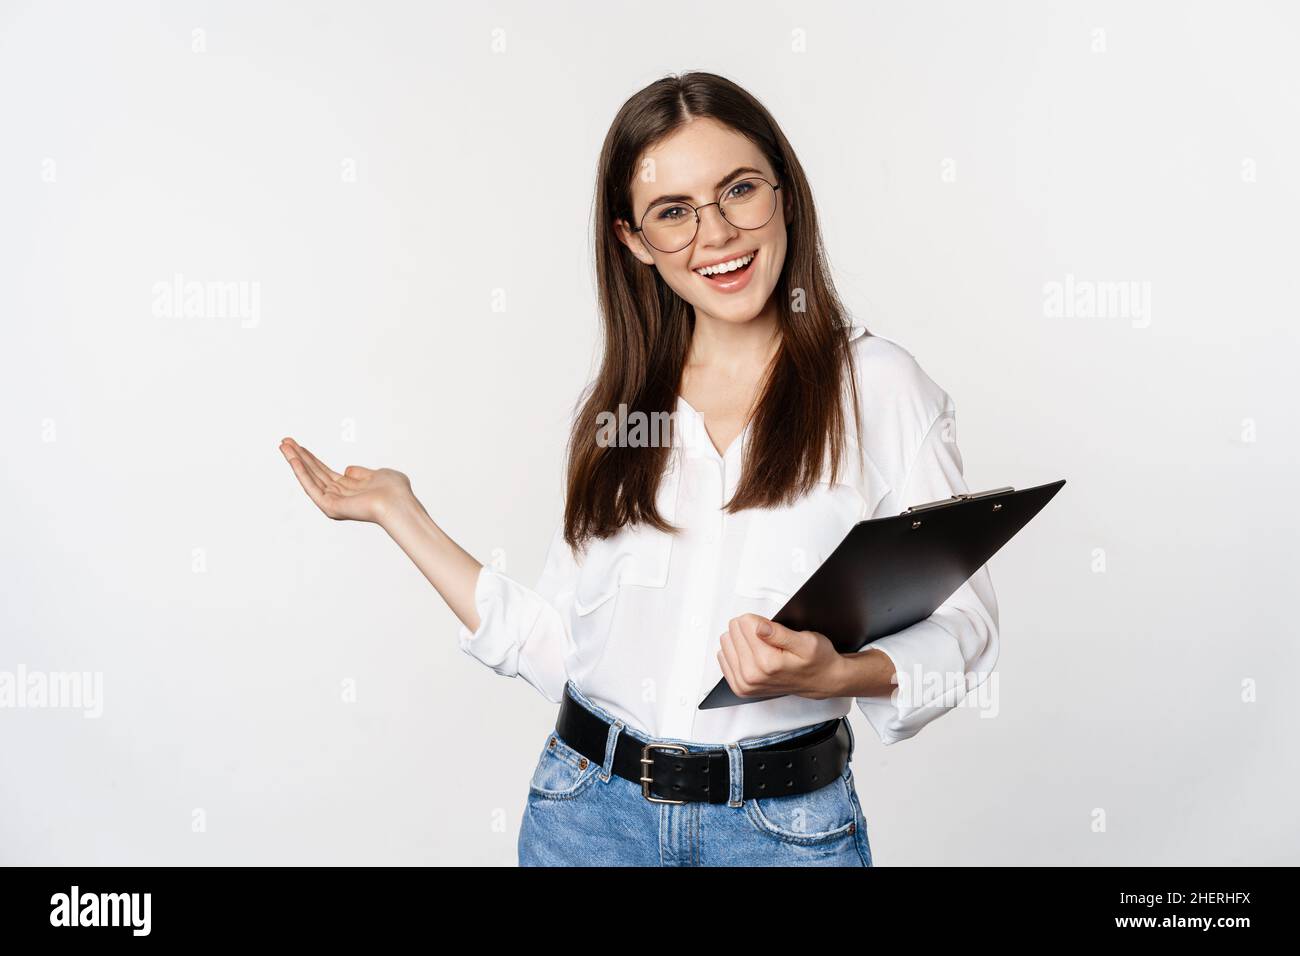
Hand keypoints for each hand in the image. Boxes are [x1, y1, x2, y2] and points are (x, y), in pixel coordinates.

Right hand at [279, 436, 413, 524]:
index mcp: (349, 489)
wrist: (398, 503)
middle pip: (313, 473)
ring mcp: (333, 502)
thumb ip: (362, 472)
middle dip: (298, 456)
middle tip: (284, 441)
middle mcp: (339, 496)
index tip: (298, 445)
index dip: (311, 458)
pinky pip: (312, 488)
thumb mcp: (378, 474)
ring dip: (295, 461)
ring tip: (284, 446)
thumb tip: (347, 469)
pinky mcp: (330, 506)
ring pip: (309, 478)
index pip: (324, 471)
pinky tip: (294, 460)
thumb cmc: (396, 491)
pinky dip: (301, 473)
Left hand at [716, 613, 847, 700]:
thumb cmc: (815, 660)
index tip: (772, 630)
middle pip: (733, 631)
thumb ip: (780, 633)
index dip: (760, 621)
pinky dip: (736, 651)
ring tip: (762, 647)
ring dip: (742, 640)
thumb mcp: (806, 641)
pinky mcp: (740, 687)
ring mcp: (744, 684)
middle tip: (769, 639)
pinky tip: (752, 655)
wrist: (820, 680)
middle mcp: (752, 676)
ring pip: (726, 642)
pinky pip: (723, 657)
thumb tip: (758, 626)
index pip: (744, 623)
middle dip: (750, 629)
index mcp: (767, 663)